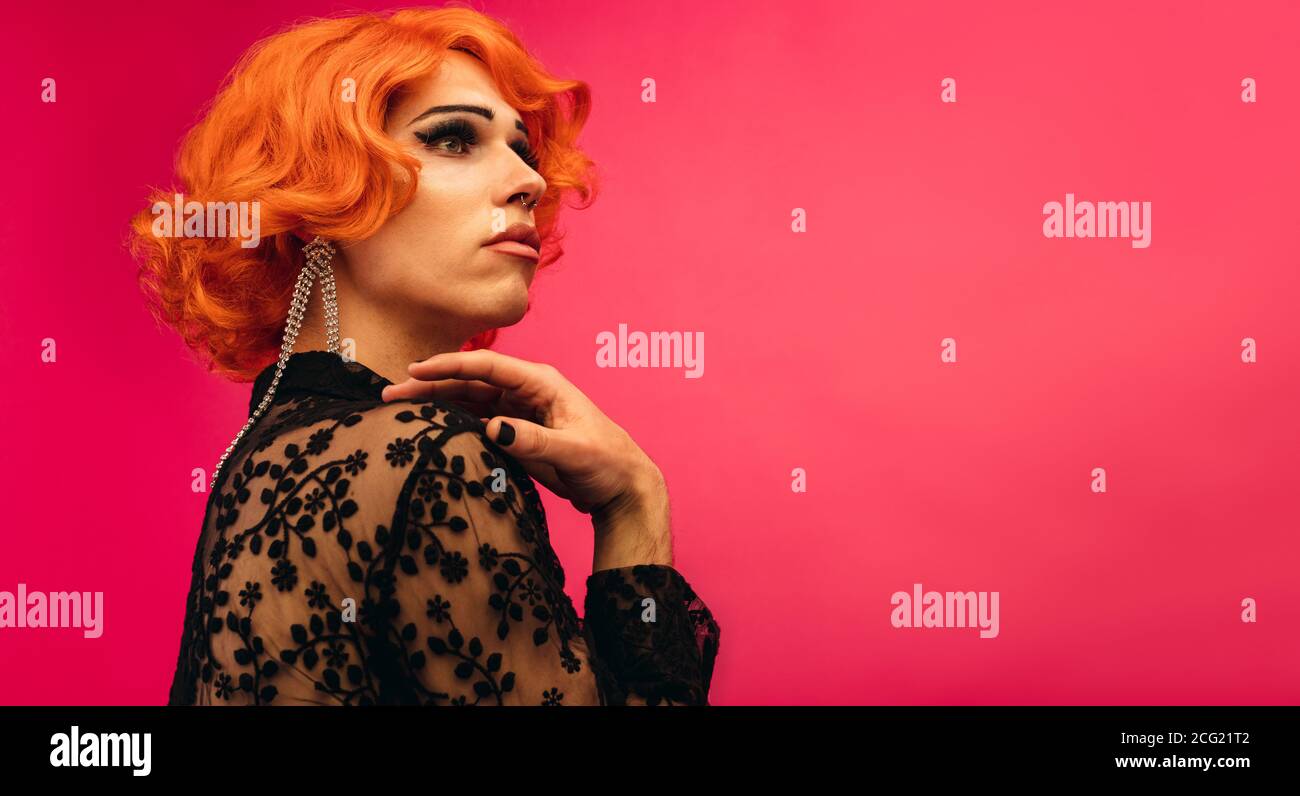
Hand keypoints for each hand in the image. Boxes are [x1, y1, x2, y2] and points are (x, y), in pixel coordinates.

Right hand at [381, 350, 664, 518]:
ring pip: (469, 400)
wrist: (622, 485)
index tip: (415, 370)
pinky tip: (427, 427)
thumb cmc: (607, 462)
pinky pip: (477, 420)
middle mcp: (527, 391)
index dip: (449, 366)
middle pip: (470, 381)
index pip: (487, 367)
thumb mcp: (573, 451)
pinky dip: (451, 421)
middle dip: (430, 384)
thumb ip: (534, 440)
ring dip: (436, 402)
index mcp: (542, 383)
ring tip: (398, 409)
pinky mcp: (517, 431)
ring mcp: (520, 410)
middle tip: (391, 393)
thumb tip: (494, 427)